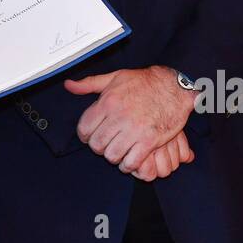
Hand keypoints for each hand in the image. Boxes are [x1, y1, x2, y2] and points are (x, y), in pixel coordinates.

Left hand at [64, 66, 198, 176]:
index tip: (90, 135)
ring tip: (118, 150)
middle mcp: (119, 117)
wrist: (173, 87)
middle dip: (99, 146)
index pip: (84, 128)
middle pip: (97, 145)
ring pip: (112, 156)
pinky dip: (128, 164)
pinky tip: (130, 158)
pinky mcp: (150, 141)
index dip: (85, 135)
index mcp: (108, 102)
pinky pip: (131, 162)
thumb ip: (89, 83)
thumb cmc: (144, 82)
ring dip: (113, 156)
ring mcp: (134, 130)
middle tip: (106, 143)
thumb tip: (68, 85)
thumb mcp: (114, 77)